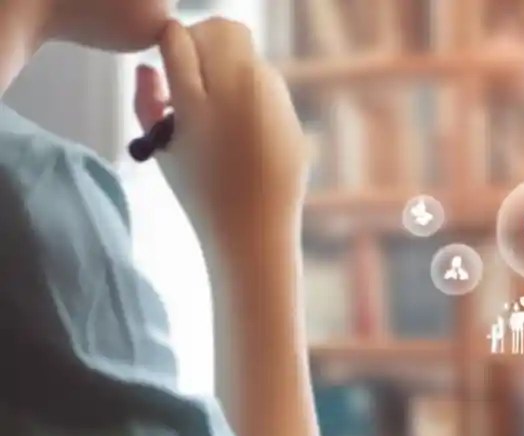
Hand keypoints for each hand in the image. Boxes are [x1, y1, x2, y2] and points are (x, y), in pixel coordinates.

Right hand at [134, 19, 308, 280]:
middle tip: (194, 70)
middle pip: (224, 30)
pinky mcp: (292, 118)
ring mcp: (272, 106)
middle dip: (205, 41)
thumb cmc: (197, 191)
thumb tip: (149, 66)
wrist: (253, 232)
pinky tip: (241, 125)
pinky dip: (253, 92)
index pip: (178, 37)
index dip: (171, 42)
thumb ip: (146, 100)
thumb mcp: (161, 147)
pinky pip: (271, 86)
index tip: (169, 58)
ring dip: (231, 67)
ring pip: (251, 56)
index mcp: (196, 102)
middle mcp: (238, 96)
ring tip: (216, 106)